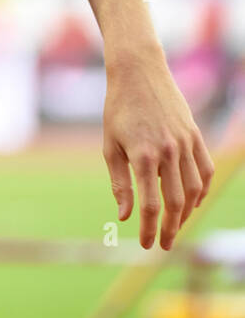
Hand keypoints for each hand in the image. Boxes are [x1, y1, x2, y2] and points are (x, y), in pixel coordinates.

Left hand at [102, 54, 214, 249]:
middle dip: (170, 228)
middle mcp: (168, 151)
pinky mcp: (196, 135)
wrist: (138, 72)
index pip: (151, 205)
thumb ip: (120, 183)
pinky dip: (203, 190)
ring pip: (195, 189)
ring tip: (175, 224)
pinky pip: (206, 169)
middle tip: (164, 244)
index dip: (150, 229)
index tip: (147, 245)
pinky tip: (193, 202)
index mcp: (143, 155)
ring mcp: (185, 142)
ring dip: (187, 212)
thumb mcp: (110, 145)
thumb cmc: (118, 109)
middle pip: (176, 202)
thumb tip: (126, 216)